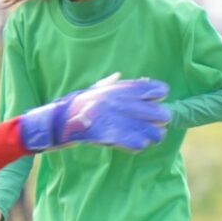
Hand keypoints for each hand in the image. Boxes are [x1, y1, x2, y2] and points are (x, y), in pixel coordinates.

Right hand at [19, 75, 170, 152]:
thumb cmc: (78, 105)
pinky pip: (139, 144)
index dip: (159, 94)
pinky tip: (134, 143)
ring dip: (153, 135)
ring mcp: (120, 121)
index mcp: (120, 89)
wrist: (61, 122)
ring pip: (154, 132)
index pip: (154, 88)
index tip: (158, 98)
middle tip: (156, 123)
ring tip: (148, 135)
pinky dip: (139, 145)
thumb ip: (110, 83)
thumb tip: (120, 76)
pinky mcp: (114, 138)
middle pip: (160, 113)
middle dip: (160, 119)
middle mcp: (123, 103)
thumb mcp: (95, 89)